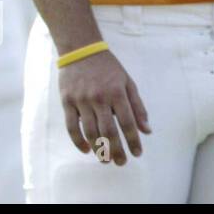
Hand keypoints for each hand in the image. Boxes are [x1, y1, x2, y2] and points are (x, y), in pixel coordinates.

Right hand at [58, 49, 149, 164]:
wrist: (80, 49)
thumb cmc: (107, 67)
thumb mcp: (127, 82)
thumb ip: (138, 107)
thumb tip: (147, 131)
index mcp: (116, 93)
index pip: (127, 123)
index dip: (133, 141)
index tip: (137, 154)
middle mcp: (99, 98)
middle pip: (109, 132)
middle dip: (116, 151)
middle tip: (121, 163)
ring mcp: (81, 100)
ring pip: (90, 132)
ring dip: (99, 149)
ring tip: (105, 160)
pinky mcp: (66, 101)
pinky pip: (71, 126)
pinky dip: (78, 141)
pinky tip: (86, 149)